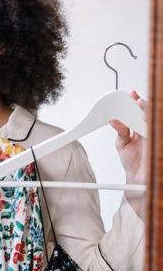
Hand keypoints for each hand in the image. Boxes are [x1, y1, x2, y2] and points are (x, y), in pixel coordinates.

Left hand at [109, 90, 146, 216]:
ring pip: (154, 120)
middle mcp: (147, 130)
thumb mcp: (121, 144)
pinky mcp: (156, 141)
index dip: (136, 102)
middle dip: (144, 105)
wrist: (137, 177)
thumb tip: (113, 120)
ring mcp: (153, 135)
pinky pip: (156, 130)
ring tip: (142, 109)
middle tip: (138, 100)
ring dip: (148, 113)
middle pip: (148, 113)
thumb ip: (120, 131)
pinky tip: (146, 122)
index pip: (139, 111)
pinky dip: (152, 125)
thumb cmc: (131, 161)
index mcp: (138, 128)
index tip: (132, 94)